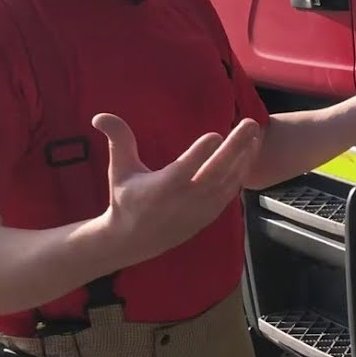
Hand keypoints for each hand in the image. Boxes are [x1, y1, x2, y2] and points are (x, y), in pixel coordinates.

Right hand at [92, 113, 262, 267]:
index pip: (186, 168)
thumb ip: (119, 140)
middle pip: (217, 170)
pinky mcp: (211, 214)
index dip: (201, 152)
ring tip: (254, 135)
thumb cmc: (126, 200)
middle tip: (251, 124)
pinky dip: (242, 173)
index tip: (216, 134)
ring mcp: (202, 209)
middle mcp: (186, 199)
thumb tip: (100, 115)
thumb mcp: (120, 170)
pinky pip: (232, 192)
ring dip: (245, 157)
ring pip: (230, 181)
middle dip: (237, 146)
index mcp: (163, 187)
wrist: (133, 241)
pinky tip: (249, 155)